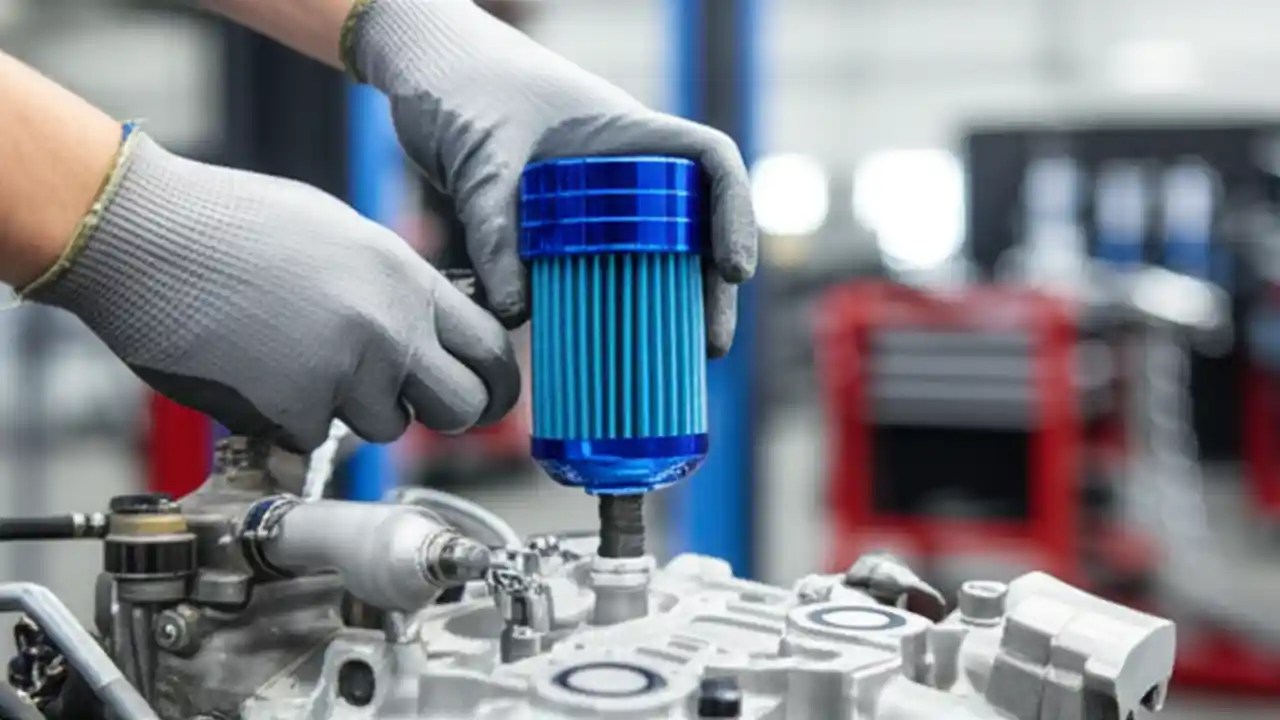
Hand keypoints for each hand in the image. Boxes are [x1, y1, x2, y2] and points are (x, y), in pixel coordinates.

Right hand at [28, 133, 518, 451]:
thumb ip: (393, 288)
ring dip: (350, 409)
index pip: (492, 349)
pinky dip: (289, 420)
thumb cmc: (232, 223)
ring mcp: (346, 373)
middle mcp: (390, 328)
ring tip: (296, 357)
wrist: (143, 234)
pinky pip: (314, 438)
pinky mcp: (296, 412)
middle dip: (436, 411)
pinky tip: (255, 372)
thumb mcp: (342, 236)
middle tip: (398, 396)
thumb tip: (425, 328)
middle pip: (463, 408)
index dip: (494, 382)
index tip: (486, 396)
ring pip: (383, 426)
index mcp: (407, 278)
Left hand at [344, 0, 757, 355]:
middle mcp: (621, 168)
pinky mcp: (558, 226)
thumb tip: (518, 314)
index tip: (735, 271)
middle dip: (708, 287)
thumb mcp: (483, 161)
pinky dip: (607, 308)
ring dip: (666, 306)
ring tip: (676, 362)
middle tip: (710, 346)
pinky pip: (598, 270)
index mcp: (626, 133)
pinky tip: (605, 349)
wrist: (421, 76)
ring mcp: (593, 199)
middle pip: (692, 227)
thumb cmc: (463, 89)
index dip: (735, 215)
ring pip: (650, 256)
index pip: (710, 163)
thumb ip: (495, 232)